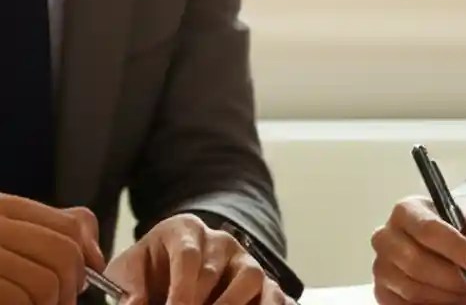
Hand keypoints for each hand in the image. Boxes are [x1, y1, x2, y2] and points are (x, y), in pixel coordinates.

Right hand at [0, 194, 104, 304]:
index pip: (69, 226)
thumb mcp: (11, 239)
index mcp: (1, 208)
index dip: (86, 257)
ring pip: (46, 282)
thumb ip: (55, 234)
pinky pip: (21, 299)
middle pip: (64, 254)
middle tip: (61, 301)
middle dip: (71, 286)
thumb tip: (95, 259)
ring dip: (50, 303)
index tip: (82, 279)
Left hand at [106, 214, 290, 304]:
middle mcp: (220, 241)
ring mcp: (245, 261)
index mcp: (185, 230)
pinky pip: (276, 294)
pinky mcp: (263, 282)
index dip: (181, 289)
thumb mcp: (127, 272)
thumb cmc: (148, 269)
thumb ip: (129, 289)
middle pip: (217, 271)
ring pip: (252, 277)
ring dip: (233, 304)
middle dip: (202, 303)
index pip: (188, 255)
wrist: (166, 268)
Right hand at [372, 196, 465, 304]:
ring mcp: (382, 266)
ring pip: (412, 289)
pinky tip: (458, 302)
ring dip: (448, 297)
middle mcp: (387, 237)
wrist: (463, 238)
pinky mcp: (385, 292)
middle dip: (454, 279)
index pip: (428, 230)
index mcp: (408, 209)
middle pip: (416, 263)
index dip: (457, 250)